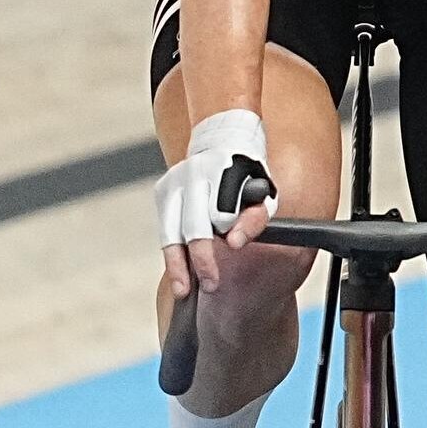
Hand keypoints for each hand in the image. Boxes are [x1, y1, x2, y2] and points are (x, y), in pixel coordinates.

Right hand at [154, 109, 277, 296]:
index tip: (222, 266)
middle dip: (200, 260)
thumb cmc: (248, 173)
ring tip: (184, 289)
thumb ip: (255, 217)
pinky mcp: (163, 189)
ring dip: (177, 262)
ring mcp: (174, 182)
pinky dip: (172, 248)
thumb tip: (235, 243)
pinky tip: (180, 268)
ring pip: (170, 230)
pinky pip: (165, 226)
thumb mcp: (263, 191)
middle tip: (209, 285)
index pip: (221, 214)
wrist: (222, 138)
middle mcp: (195, 175)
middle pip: (192, 226)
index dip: (221, 240)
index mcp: (224, 171)